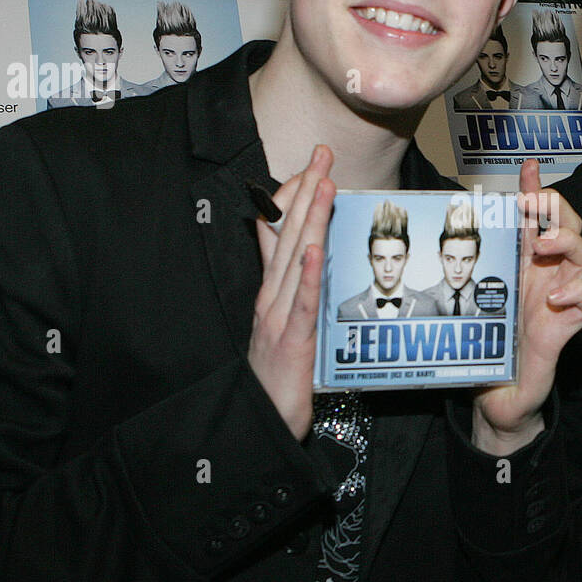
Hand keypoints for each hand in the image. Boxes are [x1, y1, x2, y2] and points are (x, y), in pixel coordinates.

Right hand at [248, 145, 335, 440]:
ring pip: (295, 259)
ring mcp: (279, 318)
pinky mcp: (293, 342)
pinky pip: (301, 303)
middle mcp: (271, 299)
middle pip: (287, 236)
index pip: (277, 236)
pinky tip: (313, 249)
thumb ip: (293, 298)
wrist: (260, 426)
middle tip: (321, 155)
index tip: (308, 168)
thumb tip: (310, 268)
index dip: (290, 200)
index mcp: (270, 295)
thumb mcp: (283, 330)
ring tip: (322, 184)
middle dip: (304, 192)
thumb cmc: (277, 382)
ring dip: (309, 220)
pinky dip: (306, 275)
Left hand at [472, 159, 581, 454]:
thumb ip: (475, 265)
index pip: (537, 219)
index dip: (536, 191)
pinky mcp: (570, 325)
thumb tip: (460, 229)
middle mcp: (547, 275)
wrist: (497, 391)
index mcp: (525, 263)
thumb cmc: (488, 344)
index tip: (528, 168)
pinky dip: (576, 292)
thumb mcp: (475, 296)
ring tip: (542, 245)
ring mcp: (561, 298)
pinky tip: (553, 297)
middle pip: (570, 228)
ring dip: (566, 243)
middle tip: (534, 210)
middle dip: (557, 212)